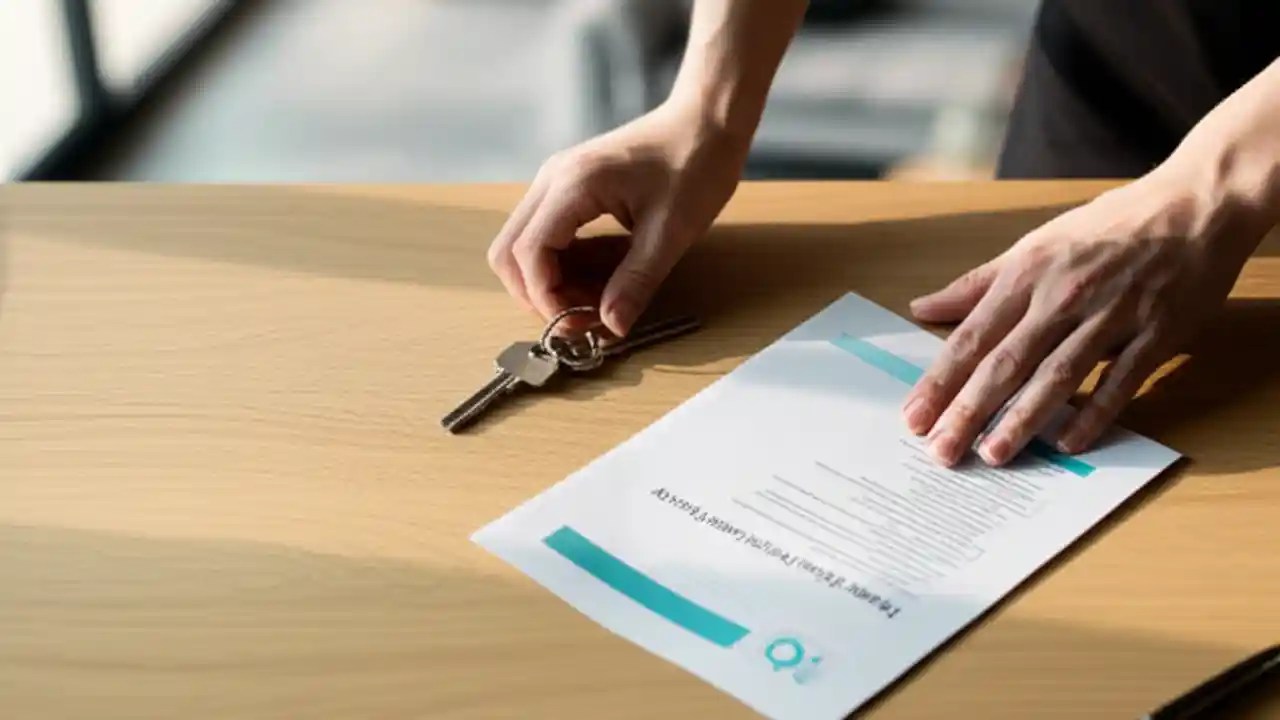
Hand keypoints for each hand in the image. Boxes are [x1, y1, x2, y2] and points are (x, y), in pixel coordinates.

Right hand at [487, 100, 748, 335]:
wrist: (706, 119)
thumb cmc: (695, 164)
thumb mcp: (671, 232)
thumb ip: (637, 281)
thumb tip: (612, 326)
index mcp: (573, 185)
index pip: (529, 253)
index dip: (546, 297)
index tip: (579, 323)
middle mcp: (553, 179)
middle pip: (508, 251)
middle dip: (536, 293)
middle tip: (580, 318)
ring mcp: (557, 180)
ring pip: (522, 244)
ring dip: (547, 280)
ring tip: (593, 300)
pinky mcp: (569, 186)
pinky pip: (544, 233)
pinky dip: (559, 264)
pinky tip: (596, 277)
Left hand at [901, 170, 1261, 466]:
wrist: (1195, 204)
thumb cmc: (1109, 226)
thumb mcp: (1035, 244)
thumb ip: (977, 284)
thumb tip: (922, 307)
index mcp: (1027, 274)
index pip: (971, 337)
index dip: (940, 380)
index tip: (913, 417)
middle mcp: (1062, 296)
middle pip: (1005, 362)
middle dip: (968, 410)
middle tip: (941, 450)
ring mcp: (1110, 315)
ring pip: (1057, 374)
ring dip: (1023, 418)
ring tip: (993, 455)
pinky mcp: (1155, 332)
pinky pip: (1121, 380)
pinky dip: (1096, 412)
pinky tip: (1071, 443)